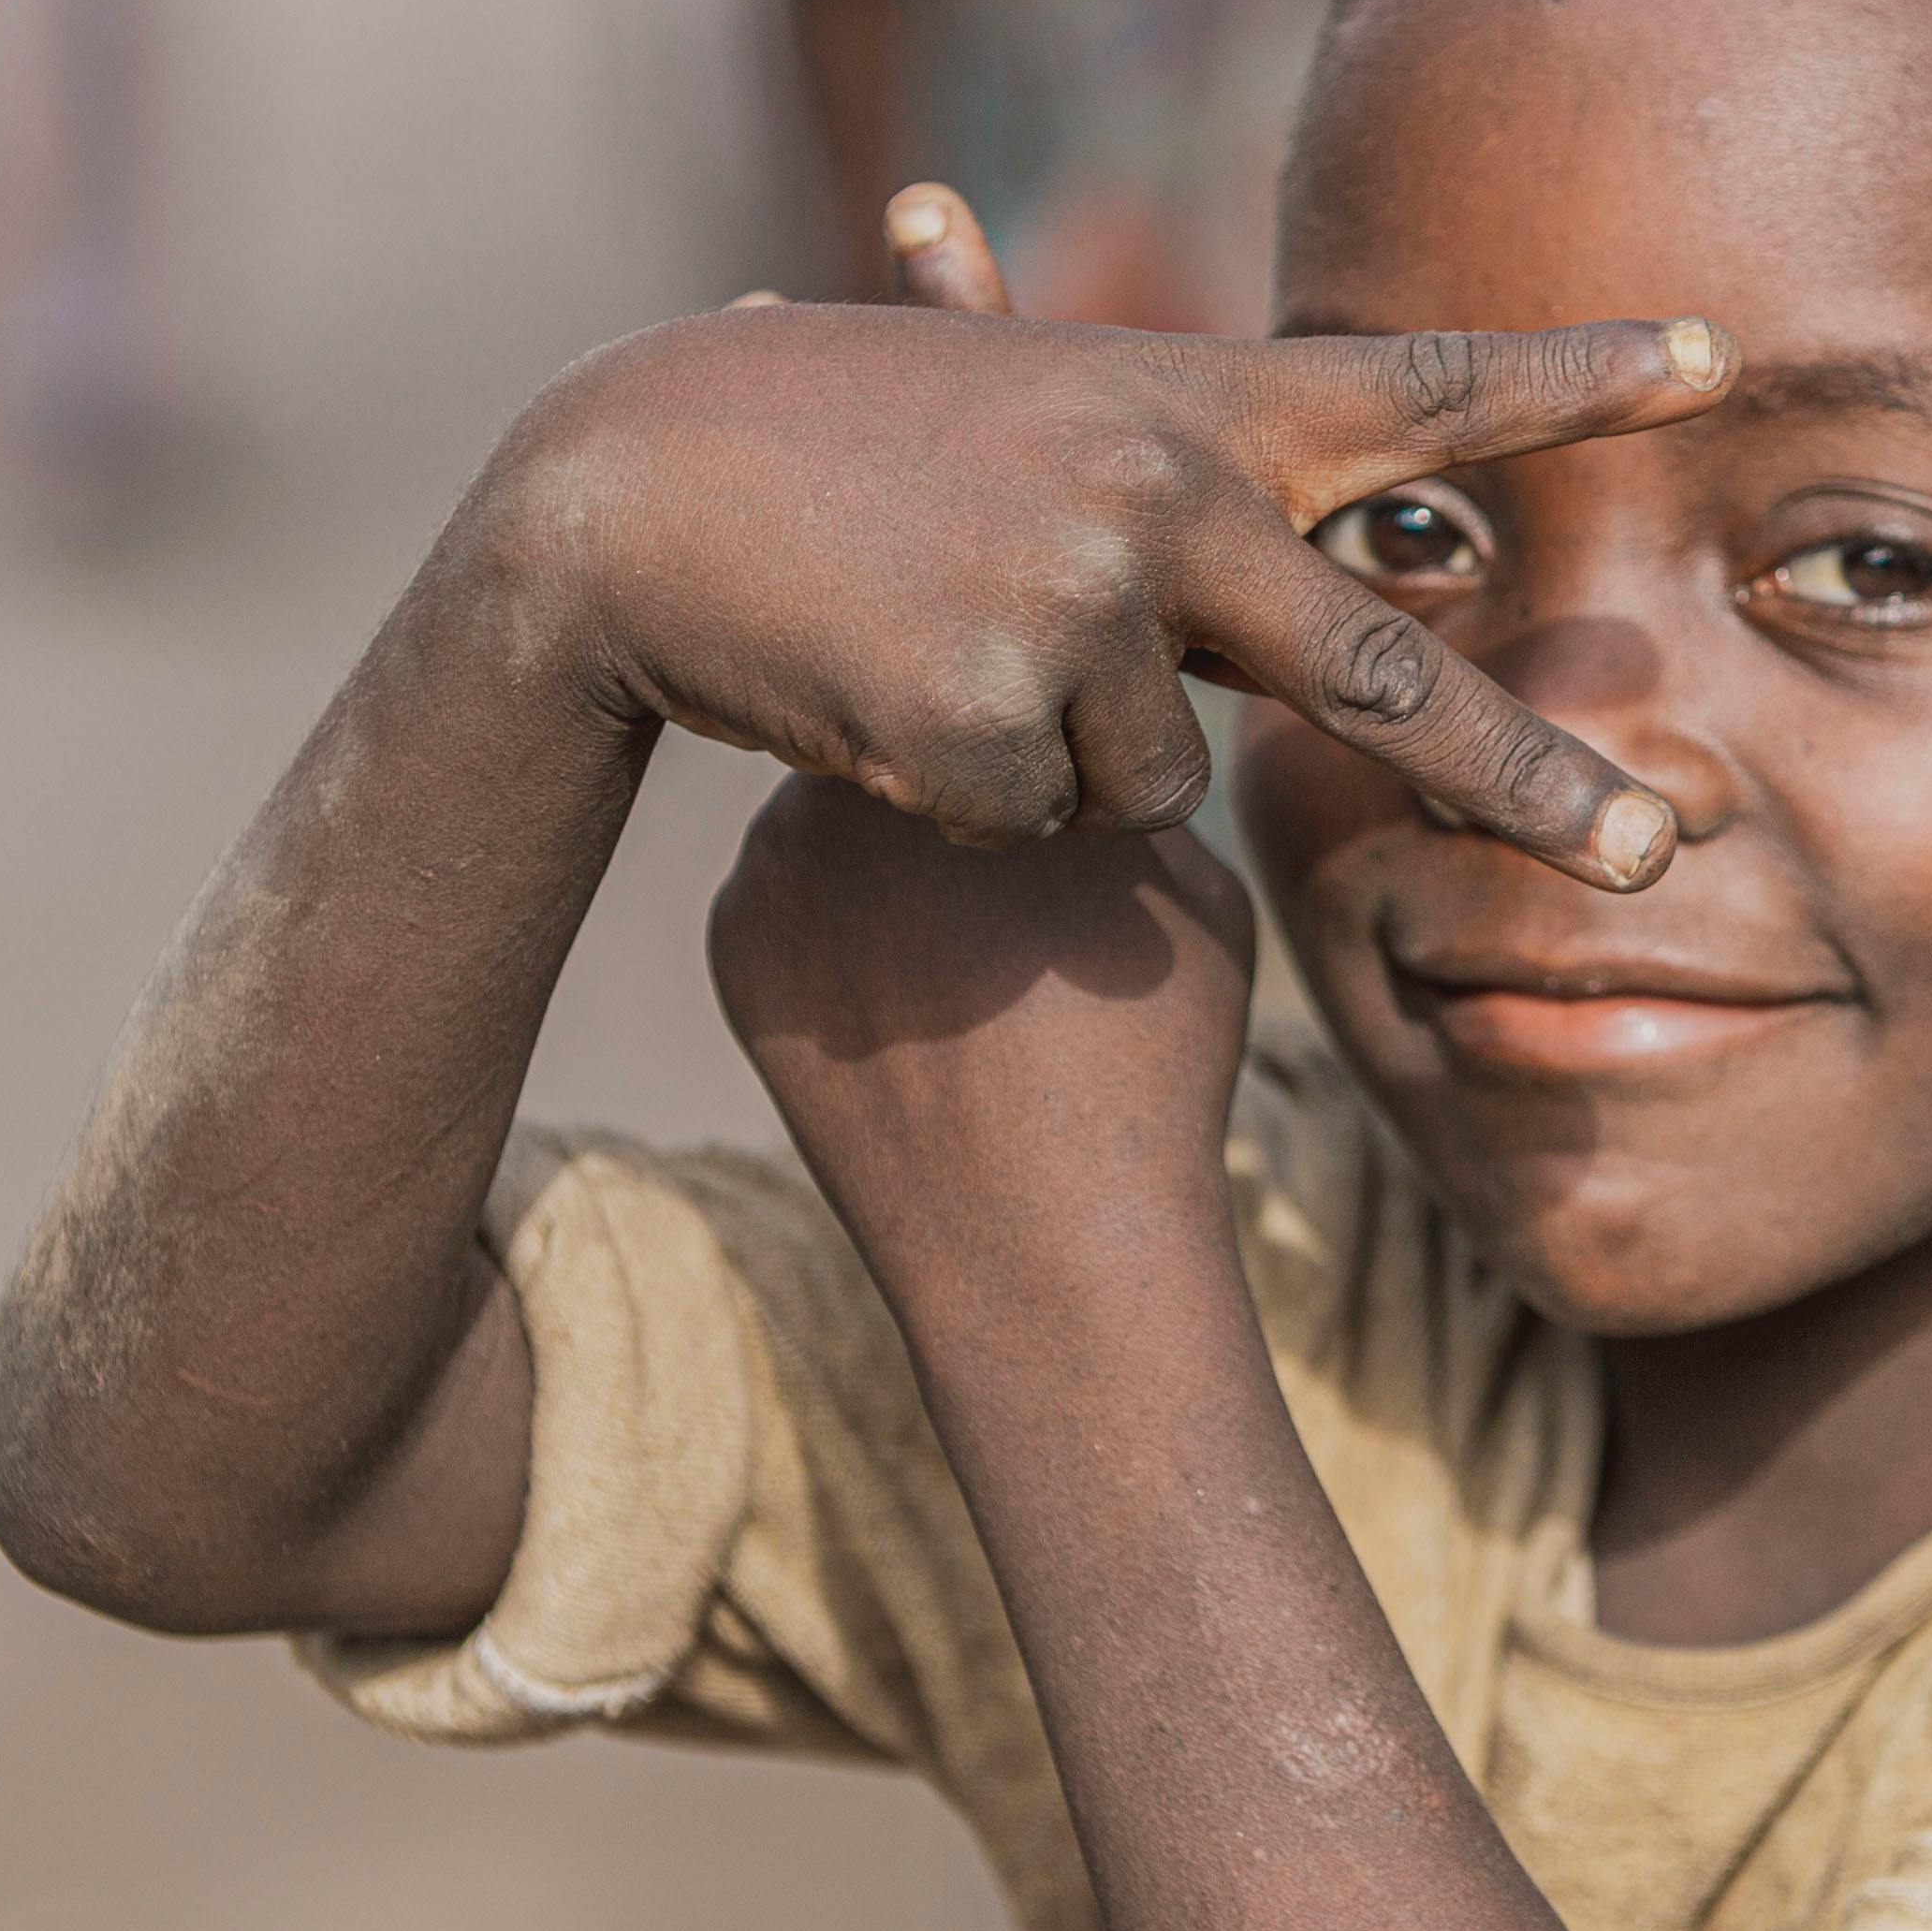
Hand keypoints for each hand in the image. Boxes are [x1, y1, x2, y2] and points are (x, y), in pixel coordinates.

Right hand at [486, 182, 1731, 888]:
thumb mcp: (1029, 418)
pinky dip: (971, 798)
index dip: (1574, 381)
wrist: (627, 492)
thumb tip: (1345, 550)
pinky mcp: (983, 706)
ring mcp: (1077, 596)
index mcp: (1194, 406)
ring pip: (1154, 779)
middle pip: (1385, 669)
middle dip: (1525, 781)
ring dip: (1065, 762)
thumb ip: (1187, 481)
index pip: (1419, 390)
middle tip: (1655, 862)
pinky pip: (1040, 822)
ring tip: (938, 653)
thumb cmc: (831, 451)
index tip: (1719, 363)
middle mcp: (1165, 486)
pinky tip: (880, 702)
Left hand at [708, 769, 1254, 1289]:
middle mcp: (867, 775)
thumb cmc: (1148, 1065)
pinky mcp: (734, 946)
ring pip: (831, 819)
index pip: (985, 694)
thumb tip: (1085, 747)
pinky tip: (902, 1003)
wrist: (1047, 1237)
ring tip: (956, 951)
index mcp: (986, 743)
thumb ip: (1124, 796)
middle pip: (894, 740)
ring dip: (875, 857)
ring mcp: (777, 861)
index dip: (1023, 736)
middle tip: (996, 872)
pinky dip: (831, 935)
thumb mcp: (1196, 896)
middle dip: (935, 782)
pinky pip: (787, 901)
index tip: (1056, 794)